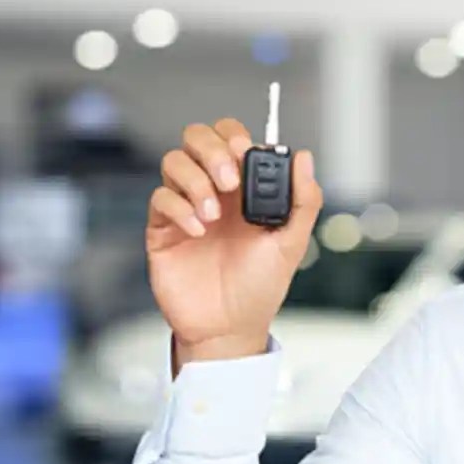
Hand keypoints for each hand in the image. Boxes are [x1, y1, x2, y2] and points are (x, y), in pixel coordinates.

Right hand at [145, 118, 321, 373]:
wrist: (229, 327)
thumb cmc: (259, 287)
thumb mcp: (292, 243)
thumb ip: (303, 200)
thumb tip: (304, 157)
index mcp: (244, 188)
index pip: (231, 137)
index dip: (234, 136)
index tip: (245, 153)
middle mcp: (214, 190)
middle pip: (196, 138)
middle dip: (211, 150)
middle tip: (229, 181)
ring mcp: (186, 206)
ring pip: (174, 161)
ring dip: (195, 181)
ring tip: (213, 214)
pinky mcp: (163, 228)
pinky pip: (159, 198)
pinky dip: (178, 208)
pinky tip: (198, 231)